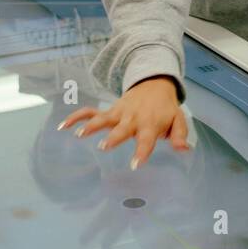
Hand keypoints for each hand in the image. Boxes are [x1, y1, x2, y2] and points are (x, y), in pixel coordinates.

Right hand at [58, 77, 188, 167]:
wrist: (154, 84)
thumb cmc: (166, 109)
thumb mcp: (178, 120)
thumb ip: (179, 136)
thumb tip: (184, 150)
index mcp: (150, 124)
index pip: (146, 140)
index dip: (141, 152)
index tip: (134, 165)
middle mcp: (132, 119)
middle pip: (122, 129)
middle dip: (113, 138)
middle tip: (103, 147)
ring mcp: (118, 113)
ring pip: (103, 118)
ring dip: (91, 126)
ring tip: (79, 135)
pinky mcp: (109, 111)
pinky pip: (91, 112)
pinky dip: (77, 117)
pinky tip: (63, 126)